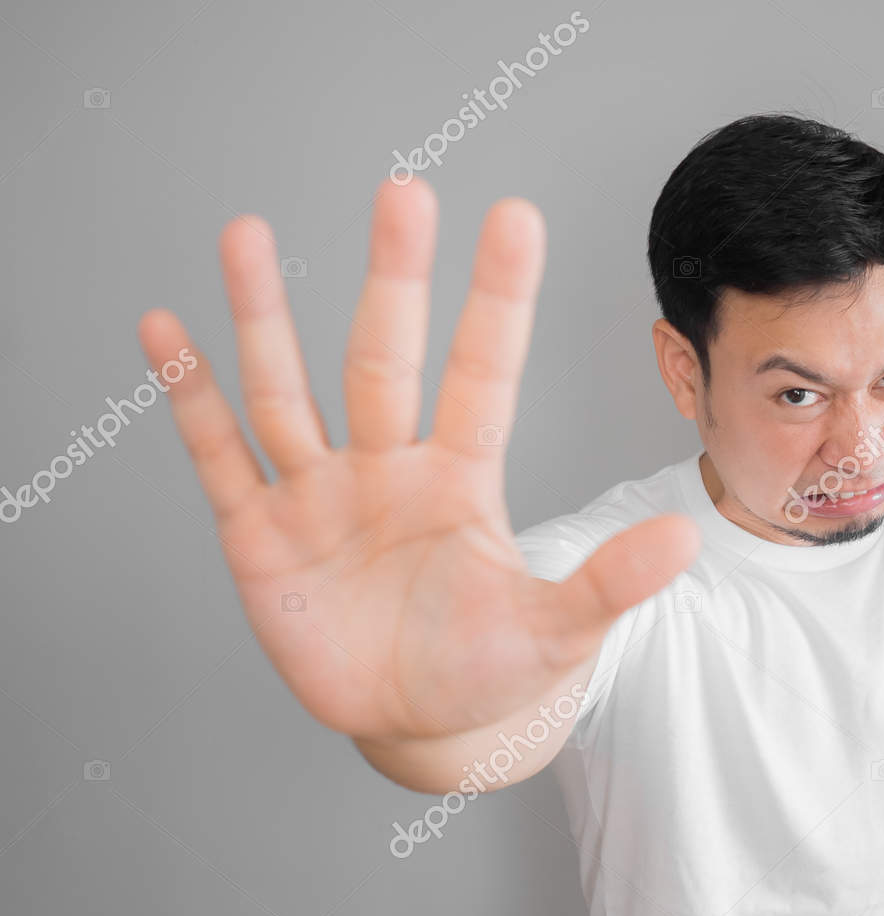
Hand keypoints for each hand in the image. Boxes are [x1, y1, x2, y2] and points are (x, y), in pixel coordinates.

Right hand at [137, 180, 698, 743]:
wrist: (424, 725)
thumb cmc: (494, 667)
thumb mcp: (558, 630)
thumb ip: (611, 582)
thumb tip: (687, 539)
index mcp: (463, 478)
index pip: (484, 371)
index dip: (498, 298)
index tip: (517, 216)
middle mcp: (389, 467)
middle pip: (385, 359)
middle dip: (394, 280)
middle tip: (402, 190)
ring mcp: (321, 496)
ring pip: (287, 391)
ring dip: (264, 317)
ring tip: (246, 233)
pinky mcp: (261, 538)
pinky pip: (222, 456)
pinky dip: (191, 398)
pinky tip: (165, 328)